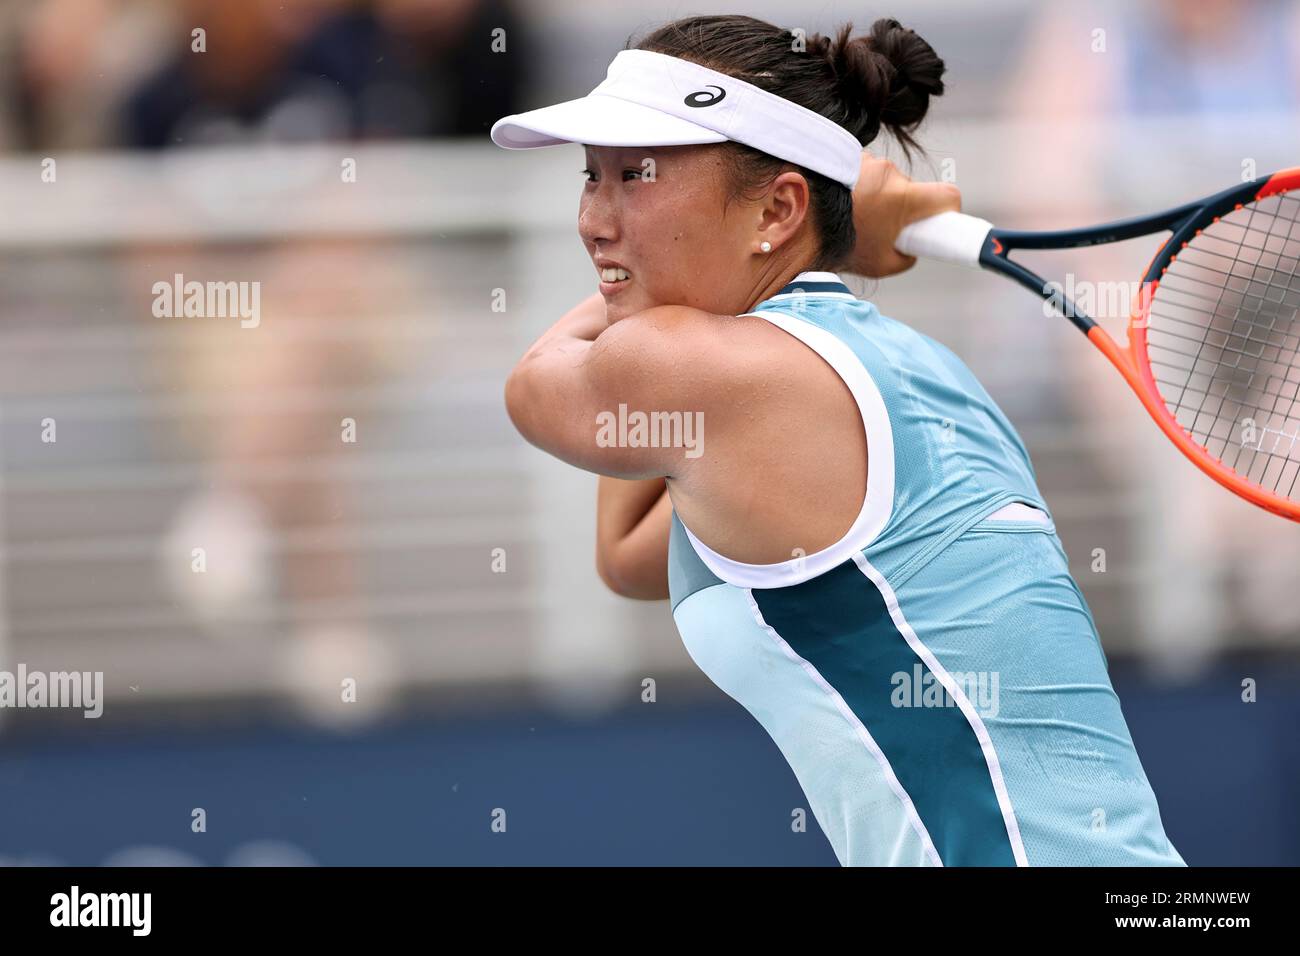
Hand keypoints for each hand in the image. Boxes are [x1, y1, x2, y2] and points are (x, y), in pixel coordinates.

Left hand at [847, 151, 961, 277]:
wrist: (795, 224)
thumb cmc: (838, 246)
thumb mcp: (881, 264)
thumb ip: (907, 256)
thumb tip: (914, 247)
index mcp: (902, 198)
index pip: (947, 195)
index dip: (950, 210)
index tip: (941, 221)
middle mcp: (889, 173)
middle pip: (912, 189)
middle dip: (904, 208)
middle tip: (884, 230)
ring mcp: (868, 161)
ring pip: (887, 181)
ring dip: (879, 197)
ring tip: (856, 218)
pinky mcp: (848, 156)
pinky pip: (865, 172)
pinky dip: (860, 187)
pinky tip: (844, 204)